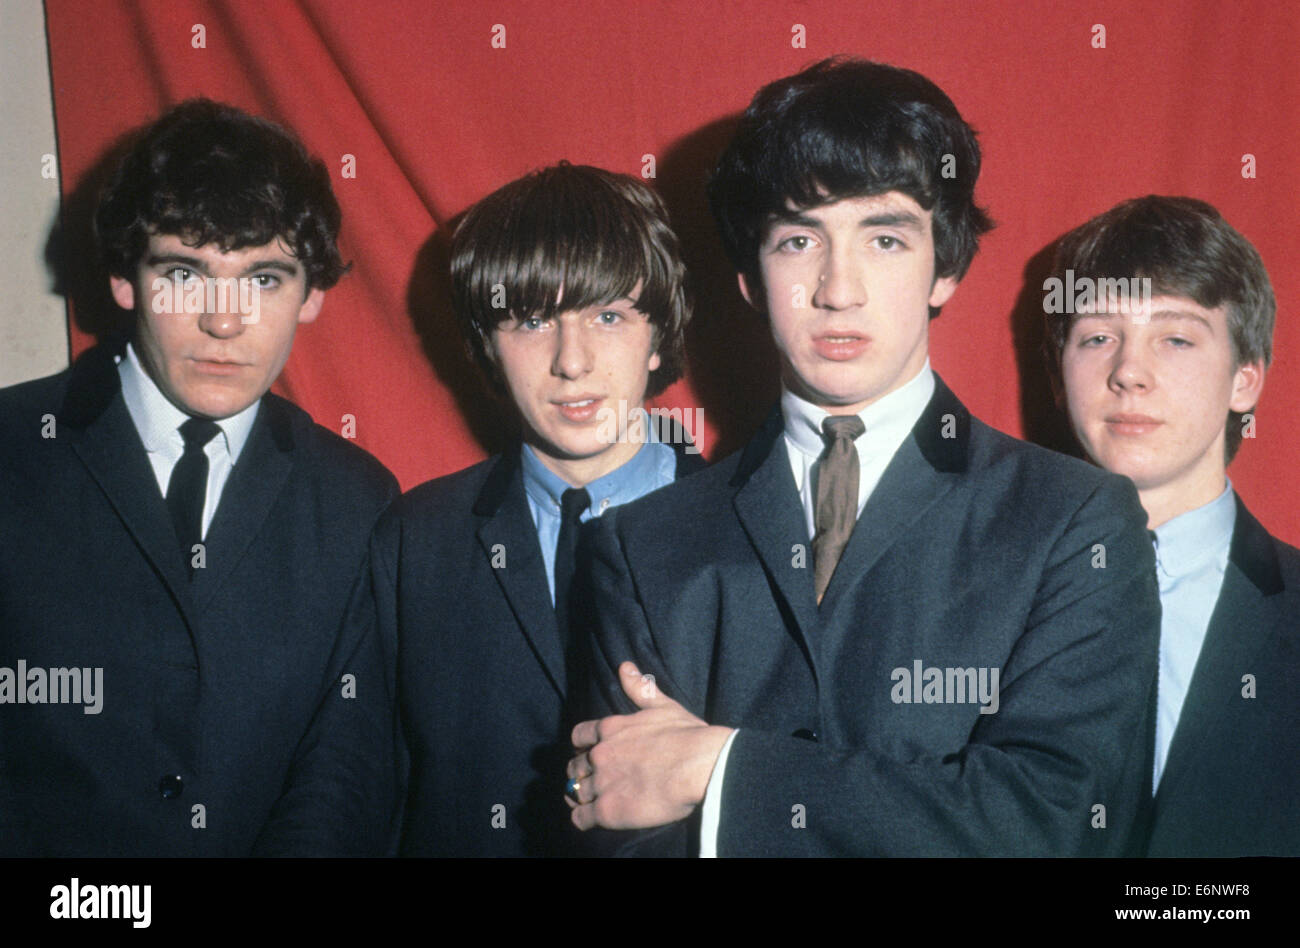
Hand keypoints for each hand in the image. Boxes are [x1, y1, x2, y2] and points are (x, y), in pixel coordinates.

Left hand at [567, 662, 732, 830]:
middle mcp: (600, 754)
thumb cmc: (687, 735)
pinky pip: (582, 818)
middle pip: (575, 765)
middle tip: (592, 780)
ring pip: (576, 791)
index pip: (579, 737)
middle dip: (580, 772)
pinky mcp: (608, 810)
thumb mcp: (663, 706)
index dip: (582, 746)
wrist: (700, 764)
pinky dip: (583, 818)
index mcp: (610, 729)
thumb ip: (640, 688)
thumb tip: (624, 667)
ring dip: (580, 795)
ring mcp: (602, 783)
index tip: (588, 753)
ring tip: (588, 801)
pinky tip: (591, 819)